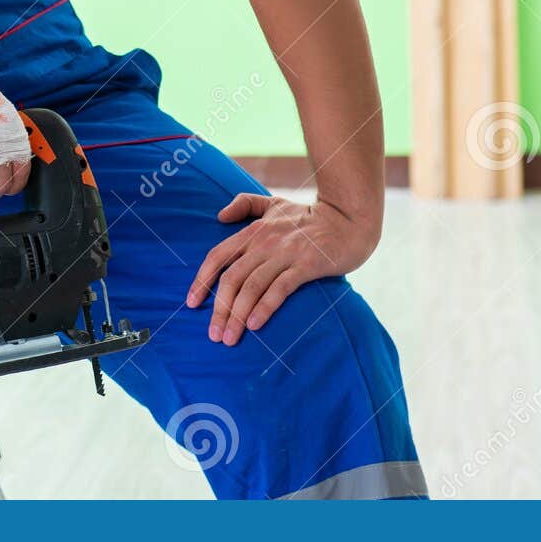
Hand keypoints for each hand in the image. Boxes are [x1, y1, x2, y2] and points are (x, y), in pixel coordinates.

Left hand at [184, 193, 375, 344]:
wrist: (348, 218)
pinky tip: (255, 325)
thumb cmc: (309, 215)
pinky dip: (264, 307)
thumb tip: (220, 215)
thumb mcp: (273, 204)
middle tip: (213, 335)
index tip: (191, 302)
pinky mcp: (306, 265)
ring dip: (237, 315)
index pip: (217, 257)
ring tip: (229, 338)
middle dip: (219, 309)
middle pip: (231, 279)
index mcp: (252, 232)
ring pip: (252, 287)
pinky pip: (280, 288)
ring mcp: (285, 254)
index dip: (201, 280)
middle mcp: (264, 243)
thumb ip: (245, 204)